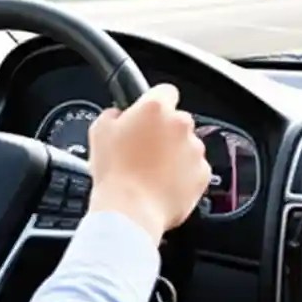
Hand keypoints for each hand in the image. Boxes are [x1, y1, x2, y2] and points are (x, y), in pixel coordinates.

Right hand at [85, 84, 211, 245]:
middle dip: (164, 131)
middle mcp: (180, 124)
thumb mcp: (99, 131)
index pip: (165, 91)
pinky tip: (162, 184)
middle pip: (177, 120)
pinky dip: (183, 174)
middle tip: (144, 149)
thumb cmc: (114, 173)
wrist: (130, 211)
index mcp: (154, 108)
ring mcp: (194, 149)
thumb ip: (114, 115)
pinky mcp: (202, 173)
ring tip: (151, 171)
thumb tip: (119, 116)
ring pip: (186, 145)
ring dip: (174, 153)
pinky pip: (194, 168)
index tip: (148, 115)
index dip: (155, 102)